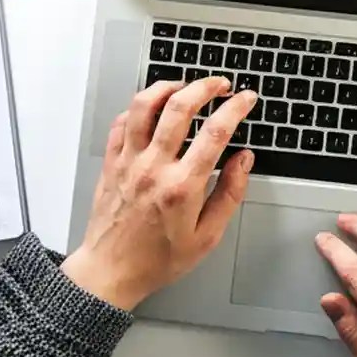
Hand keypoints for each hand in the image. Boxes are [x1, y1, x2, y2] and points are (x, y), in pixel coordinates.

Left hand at [62, 77, 256, 309]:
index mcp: (182, 186)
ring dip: (167, 87)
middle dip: (205, 86)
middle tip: (219, 84)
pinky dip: (138, 108)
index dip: (235, 107)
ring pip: (144, 105)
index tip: (245, 98)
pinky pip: (121, 122)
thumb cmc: (158, 259)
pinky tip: (152, 109)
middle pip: (179, 107)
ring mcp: (128, 162)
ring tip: (184, 85)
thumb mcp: (207, 236)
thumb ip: (230, 194)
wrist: (111, 271)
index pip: (215, 132)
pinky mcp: (111, 162)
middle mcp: (153, 168)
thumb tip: (244, 160)